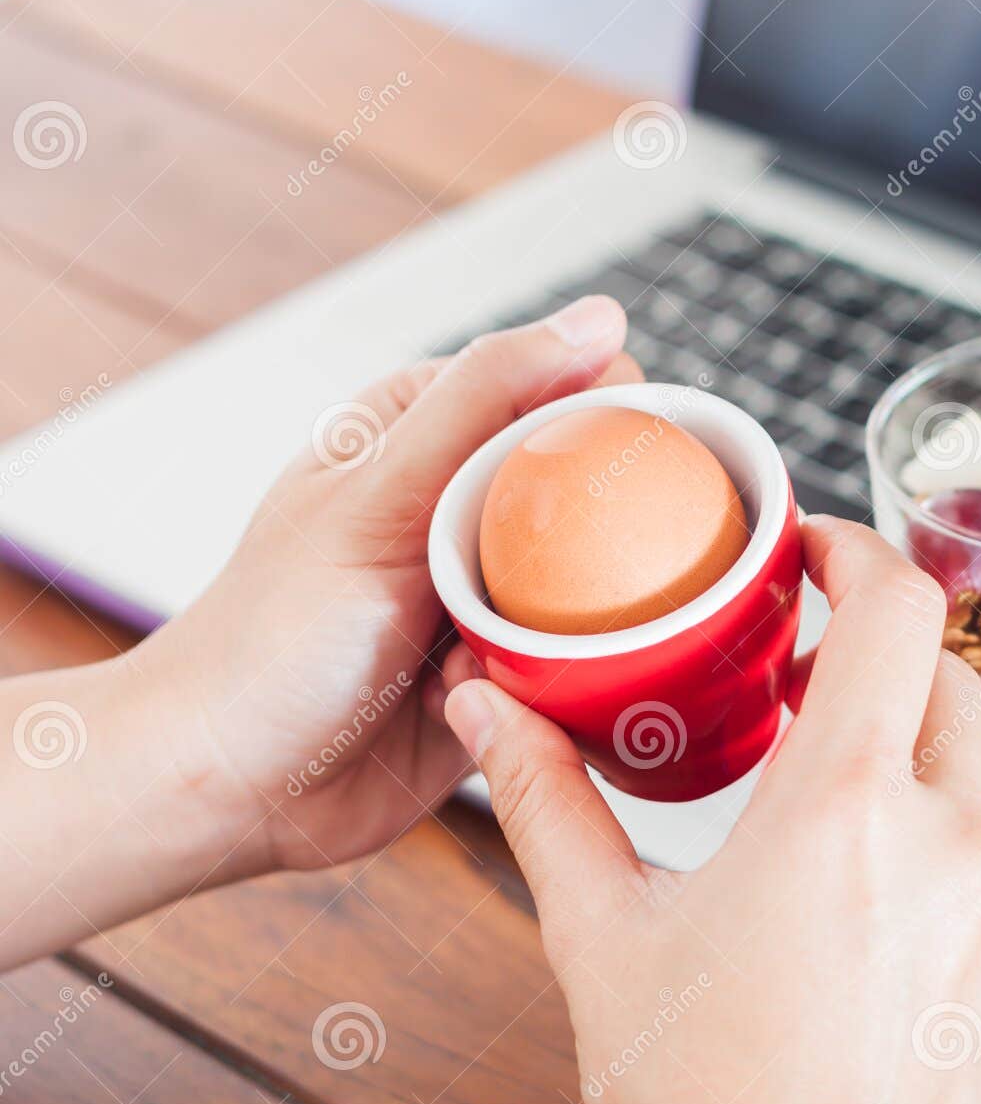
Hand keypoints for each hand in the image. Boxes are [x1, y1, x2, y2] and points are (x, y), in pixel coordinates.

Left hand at [138, 295, 639, 871]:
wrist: (236, 787)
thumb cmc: (276, 634)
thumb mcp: (384, 494)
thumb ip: (489, 398)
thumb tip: (599, 316)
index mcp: (429, 433)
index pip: (566, 387)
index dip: (613, 421)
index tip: (619, 472)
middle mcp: (465, 507)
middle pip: (597, 490)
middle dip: (605, 537)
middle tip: (562, 581)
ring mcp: (491, 591)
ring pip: (602, 582)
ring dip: (580, 621)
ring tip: (515, 646)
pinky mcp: (509, 670)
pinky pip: (581, 664)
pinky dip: (563, 681)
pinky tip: (509, 696)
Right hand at [442, 517, 980, 1103]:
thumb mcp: (602, 940)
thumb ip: (545, 803)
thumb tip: (484, 710)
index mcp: (842, 808)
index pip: (895, 608)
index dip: (858, 550)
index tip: (813, 554)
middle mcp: (948, 847)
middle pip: (937, 683)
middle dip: (869, 665)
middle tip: (792, 693)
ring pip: (962, 789)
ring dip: (896, 776)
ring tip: (810, 833)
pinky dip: (930, 870)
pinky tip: (858, 937)